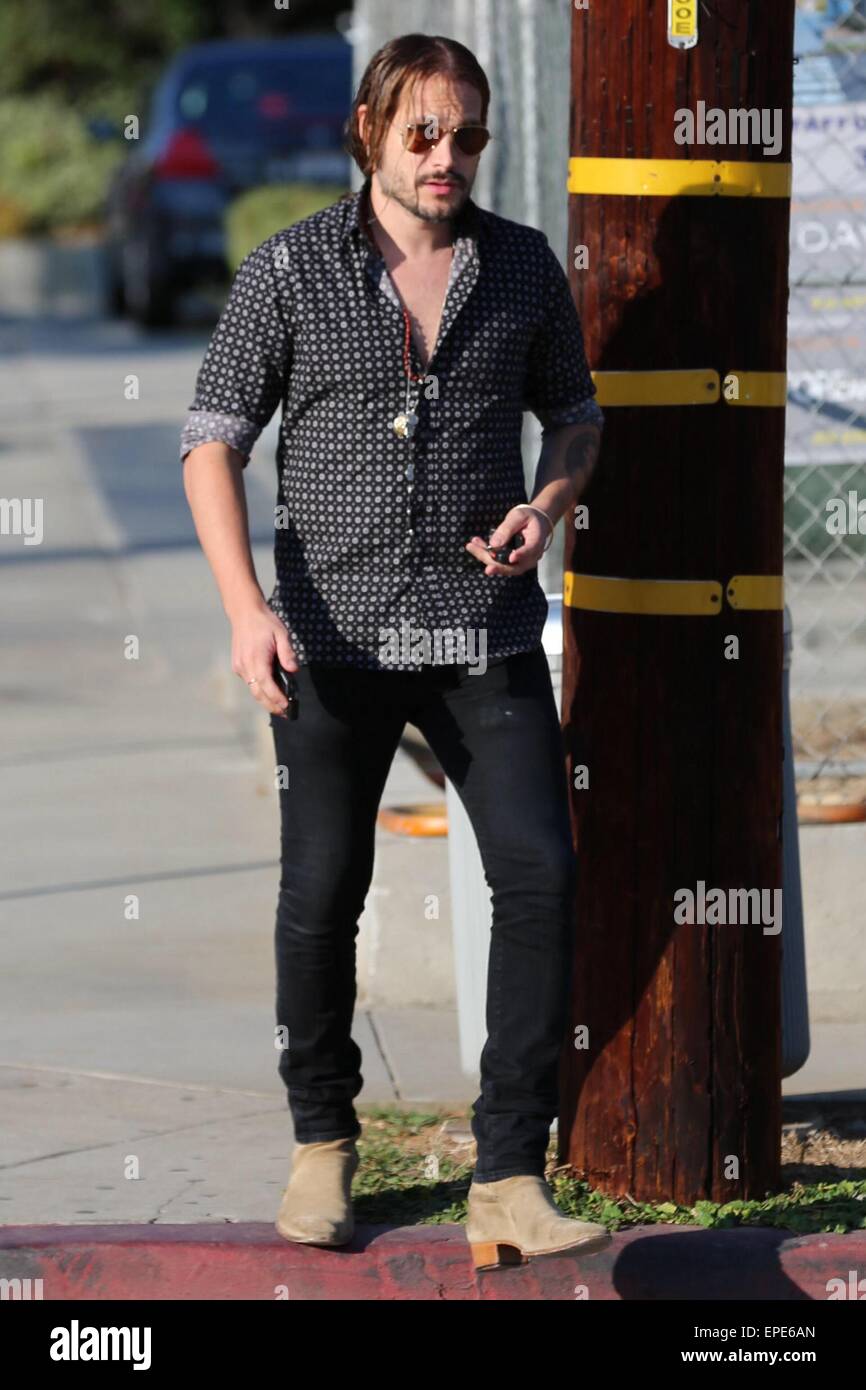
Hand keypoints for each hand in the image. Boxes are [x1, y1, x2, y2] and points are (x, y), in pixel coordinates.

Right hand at [230, 599, 297, 716]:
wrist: (244, 612)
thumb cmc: (265, 622)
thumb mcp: (281, 634)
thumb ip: (287, 653)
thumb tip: (294, 670)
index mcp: (256, 658)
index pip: (266, 685)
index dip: (276, 698)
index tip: (286, 707)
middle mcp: (245, 665)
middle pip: (258, 693)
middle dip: (271, 705)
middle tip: (285, 714)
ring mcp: (239, 666)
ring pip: (253, 689)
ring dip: (265, 699)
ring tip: (280, 707)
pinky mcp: (237, 665)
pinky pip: (249, 682)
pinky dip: (259, 689)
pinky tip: (270, 692)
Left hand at [464, 505, 548, 576]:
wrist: (534, 522)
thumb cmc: (528, 517)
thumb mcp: (519, 516)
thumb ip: (507, 528)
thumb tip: (493, 544)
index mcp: (537, 542)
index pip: (530, 551)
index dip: (521, 555)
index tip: (511, 558)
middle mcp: (530, 556)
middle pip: (513, 566)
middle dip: (494, 562)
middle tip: (478, 552)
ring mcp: (521, 561)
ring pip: (503, 566)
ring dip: (485, 557)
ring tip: (471, 545)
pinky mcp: (511, 562)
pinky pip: (498, 562)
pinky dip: (485, 554)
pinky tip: (474, 545)